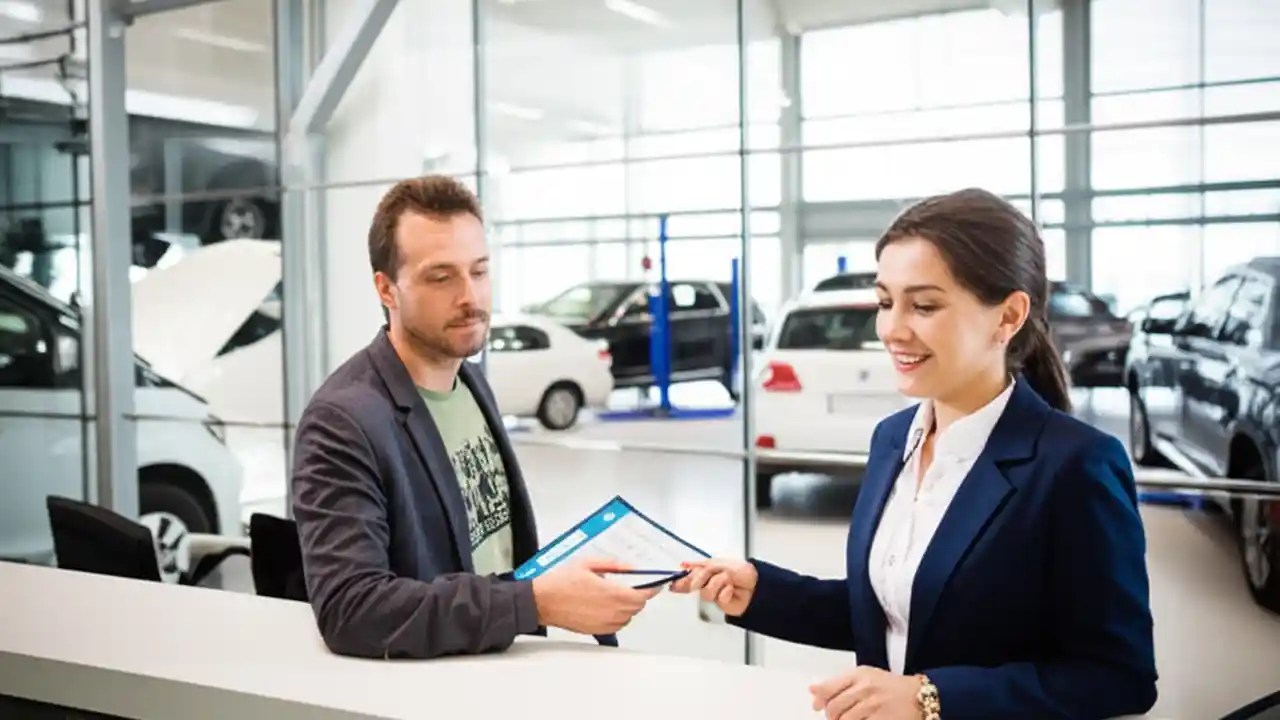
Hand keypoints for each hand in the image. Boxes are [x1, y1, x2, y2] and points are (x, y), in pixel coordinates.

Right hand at [531, 558, 659, 635]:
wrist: (542, 601)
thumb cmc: (561, 582)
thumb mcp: (588, 563)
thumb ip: (613, 564)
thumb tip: (630, 566)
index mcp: (612, 593)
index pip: (643, 595)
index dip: (652, 589)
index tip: (656, 584)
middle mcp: (611, 612)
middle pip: (637, 607)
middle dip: (638, 596)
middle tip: (630, 586)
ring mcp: (604, 624)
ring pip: (628, 617)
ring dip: (628, 607)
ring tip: (615, 595)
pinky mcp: (596, 631)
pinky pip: (617, 625)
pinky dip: (618, 617)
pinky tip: (606, 606)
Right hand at [667, 558, 757, 616]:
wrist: (756, 583)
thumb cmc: (741, 571)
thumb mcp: (718, 563)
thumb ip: (699, 566)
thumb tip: (683, 565)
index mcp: (707, 572)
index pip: (689, 576)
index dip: (681, 580)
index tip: (673, 584)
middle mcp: (709, 583)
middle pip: (695, 584)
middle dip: (702, 578)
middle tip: (709, 574)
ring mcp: (714, 594)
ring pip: (706, 591)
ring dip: (718, 582)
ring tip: (727, 581)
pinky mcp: (721, 604)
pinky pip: (718, 598)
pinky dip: (726, 591)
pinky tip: (731, 590)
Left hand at [809, 667, 922, 719]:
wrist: (919, 696)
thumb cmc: (890, 687)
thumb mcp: (864, 677)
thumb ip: (838, 683)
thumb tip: (812, 690)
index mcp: (859, 675)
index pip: (828, 688)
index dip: (819, 700)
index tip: (817, 706)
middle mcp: (865, 688)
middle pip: (834, 707)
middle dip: (831, 716)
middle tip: (835, 718)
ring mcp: (873, 705)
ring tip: (849, 719)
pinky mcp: (881, 719)